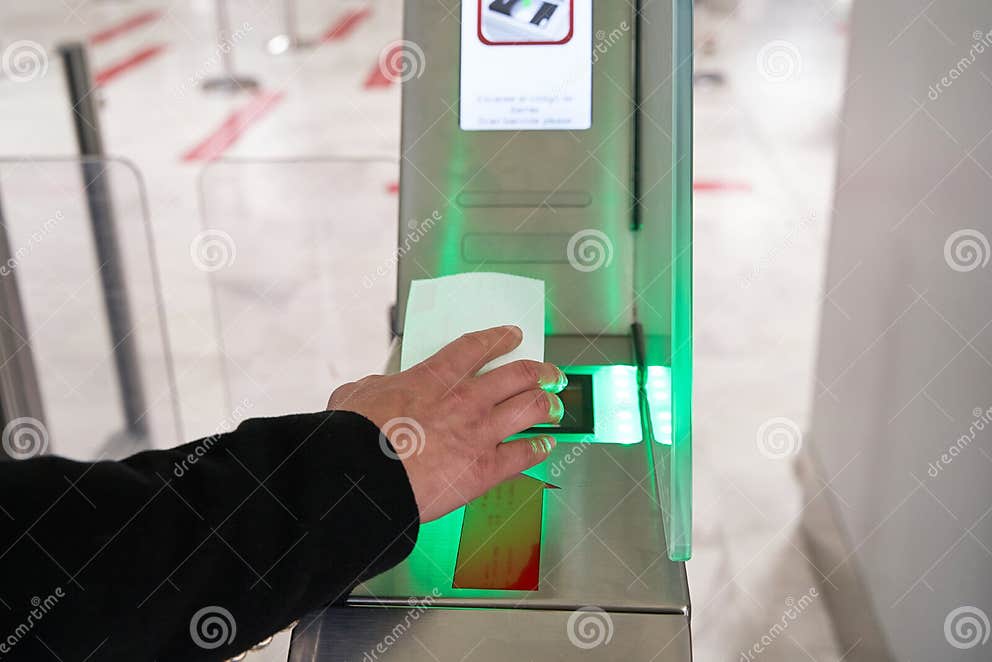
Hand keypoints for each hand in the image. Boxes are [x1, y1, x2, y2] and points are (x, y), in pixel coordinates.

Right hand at [327, 325, 566, 521]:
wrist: (363, 475)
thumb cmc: (354, 437)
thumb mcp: (357, 393)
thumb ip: (378, 385)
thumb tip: (381, 386)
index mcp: (434, 378)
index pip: (477, 348)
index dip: (500, 338)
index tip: (512, 335)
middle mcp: (466, 400)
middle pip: (517, 375)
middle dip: (539, 370)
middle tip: (549, 371)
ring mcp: (480, 434)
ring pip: (531, 409)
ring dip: (548, 404)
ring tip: (555, 404)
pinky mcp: (485, 470)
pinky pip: (525, 455)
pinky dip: (540, 448)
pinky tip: (546, 445)